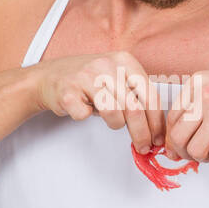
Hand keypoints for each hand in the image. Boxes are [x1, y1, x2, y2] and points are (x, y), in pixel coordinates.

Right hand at [31, 52, 165, 153]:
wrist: (50, 75)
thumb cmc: (89, 80)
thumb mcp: (118, 78)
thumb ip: (137, 96)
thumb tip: (156, 129)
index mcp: (124, 61)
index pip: (150, 95)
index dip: (156, 122)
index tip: (158, 138)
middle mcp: (106, 65)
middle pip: (134, 108)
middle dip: (141, 133)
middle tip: (143, 146)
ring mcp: (85, 76)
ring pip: (113, 113)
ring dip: (115, 124)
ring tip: (110, 120)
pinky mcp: (67, 91)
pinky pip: (84, 115)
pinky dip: (85, 117)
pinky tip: (84, 109)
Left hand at [164, 67, 208, 169]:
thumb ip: (196, 108)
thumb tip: (174, 143)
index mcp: (197, 83)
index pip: (171, 118)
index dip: (173, 138)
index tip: (179, 147)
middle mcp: (206, 96)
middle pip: (177, 136)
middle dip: (184, 152)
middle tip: (195, 154)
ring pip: (195, 150)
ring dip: (203, 159)